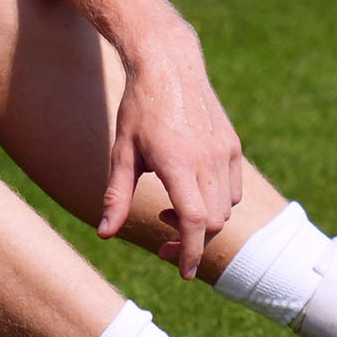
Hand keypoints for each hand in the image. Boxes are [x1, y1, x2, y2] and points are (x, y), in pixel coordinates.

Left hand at [97, 22, 243, 280]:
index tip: (184, 273)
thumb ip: (115, 195)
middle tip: (163, 241)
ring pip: (226, 207)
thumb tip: (104, 234)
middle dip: (192, 241)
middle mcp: (208, 159)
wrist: (168, 64)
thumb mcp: (121, 152)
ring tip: (169, 209)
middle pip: (213, 221)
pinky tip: (189, 190)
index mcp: (178, 163)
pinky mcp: (232, 145)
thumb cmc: (138, 108)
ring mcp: (225, 152)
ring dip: (203, 221)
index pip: (196, 222)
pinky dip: (215, 202)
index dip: (192, 252)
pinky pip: (232, 189)